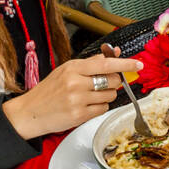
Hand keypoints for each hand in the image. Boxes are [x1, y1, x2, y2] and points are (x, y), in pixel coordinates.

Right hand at [1, 54, 141, 139]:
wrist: (29, 113)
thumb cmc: (50, 90)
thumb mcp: (67, 70)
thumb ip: (93, 62)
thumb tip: (115, 52)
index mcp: (73, 68)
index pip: (106, 64)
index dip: (125, 64)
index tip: (138, 64)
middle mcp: (76, 83)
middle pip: (112, 81)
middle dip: (113, 83)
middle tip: (101, 84)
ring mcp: (77, 100)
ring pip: (110, 96)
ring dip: (105, 96)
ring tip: (88, 97)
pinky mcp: (79, 116)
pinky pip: (102, 110)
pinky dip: (99, 108)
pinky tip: (85, 106)